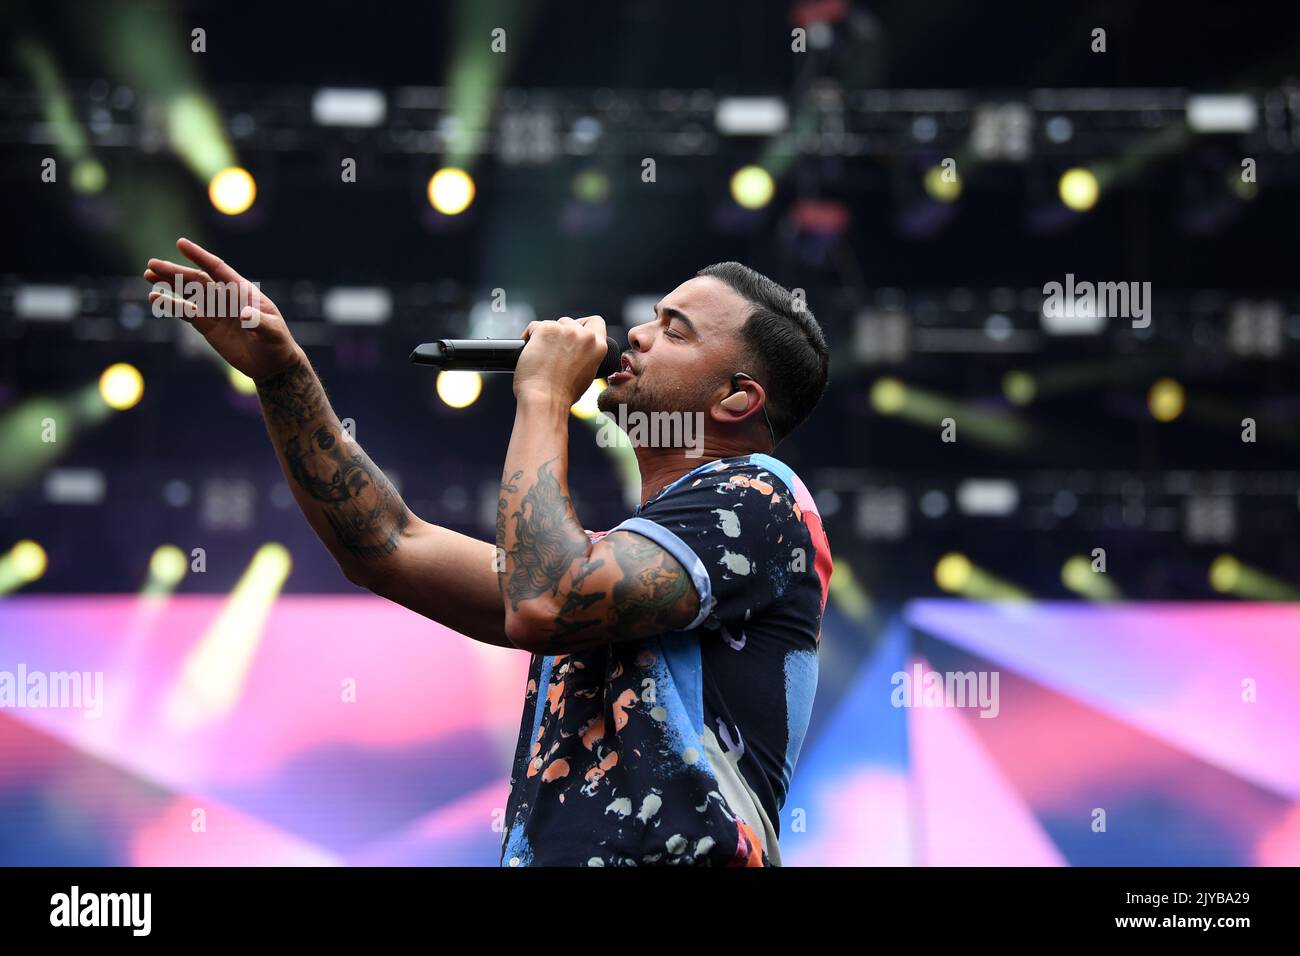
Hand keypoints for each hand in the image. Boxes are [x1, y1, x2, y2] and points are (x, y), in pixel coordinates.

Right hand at [144, 237, 303, 383]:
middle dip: (175, 272)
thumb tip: (244, 316)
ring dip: (168, 284)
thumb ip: (260, 323)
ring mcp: (215, 311)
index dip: (200, 256)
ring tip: (148, 276)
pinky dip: (171, 306)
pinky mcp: (207, 326)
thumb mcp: (274, 332)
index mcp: (242, 291)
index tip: (180, 243)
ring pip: (188, 293)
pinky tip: (155, 300)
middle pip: (196, 280)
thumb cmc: (278, 344)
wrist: (272, 364)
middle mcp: (225, 297)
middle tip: (152, 264)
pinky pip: (186, 313)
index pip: (217, 269)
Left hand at [514, 315, 607, 406]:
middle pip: (570, 322)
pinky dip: (529, 337)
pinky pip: (534, 326)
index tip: (573, 333)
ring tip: (540, 354)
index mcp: (598, 347)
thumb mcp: (586, 374)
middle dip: (560, 333)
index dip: (582, 325)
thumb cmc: (562, 395)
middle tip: (552, 350)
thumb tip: (575, 350)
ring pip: (552, 323)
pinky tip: (529, 351)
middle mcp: (584, 336)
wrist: (545, 400)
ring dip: (545, 335)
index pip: (595, 322)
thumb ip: (586, 356)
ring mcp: (565, 331)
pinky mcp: (545, 330)